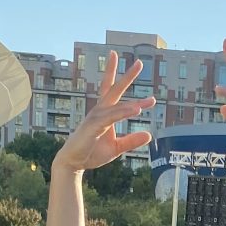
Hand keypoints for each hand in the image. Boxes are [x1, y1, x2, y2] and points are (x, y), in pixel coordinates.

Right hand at [53, 51, 153, 172]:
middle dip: (127, 76)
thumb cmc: (91, 152)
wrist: (73, 162)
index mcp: (105, 114)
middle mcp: (100, 112)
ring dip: (132, 102)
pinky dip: (124, 113)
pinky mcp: (94, 126)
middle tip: (140, 63)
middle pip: (114, 89)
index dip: (131, 94)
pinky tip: (137, 110)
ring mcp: (96, 117)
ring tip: (150, 101)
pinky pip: (111, 117)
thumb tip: (149, 135)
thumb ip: (131, 141)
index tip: (152, 98)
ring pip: (117, 106)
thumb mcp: (116, 148)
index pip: (117, 97)